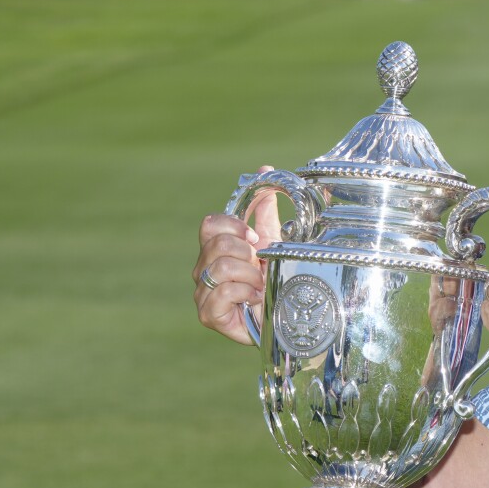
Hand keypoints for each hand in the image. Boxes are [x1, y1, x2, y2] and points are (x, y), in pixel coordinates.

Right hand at [194, 166, 283, 344]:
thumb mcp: (273, 240)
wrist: (285, 317)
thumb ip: (264, 210)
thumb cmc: (276, 281)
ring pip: (220, 267)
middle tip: (259, 267)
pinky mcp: (207, 314)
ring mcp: (202, 292)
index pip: (210, 223)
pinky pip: (221, 292)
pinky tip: (254, 300)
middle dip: (247, 254)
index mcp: (215, 248)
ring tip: (259, 286)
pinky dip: (243, 293)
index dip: (233, 226)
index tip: (254, 238)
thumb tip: (264, 170)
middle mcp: (203, 268)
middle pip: (216, 244)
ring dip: (248, 275)